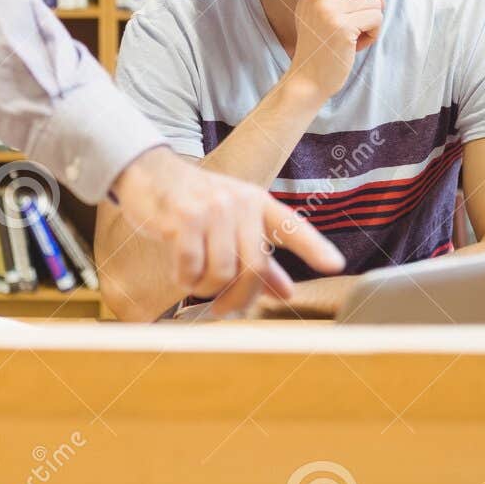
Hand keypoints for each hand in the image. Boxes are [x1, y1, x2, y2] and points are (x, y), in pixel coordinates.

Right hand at [109, 147, 343, 316]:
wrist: (149, 172)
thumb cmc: (194, 203)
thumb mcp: (230, 222)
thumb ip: (258, 256)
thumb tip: (285, 292)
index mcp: (256, 202)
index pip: (290, 226)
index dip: (314, 247)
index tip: (335, 265)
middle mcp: (239, 202)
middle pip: (253, 266)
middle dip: (239, 298)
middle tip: (224, 311)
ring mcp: (212, 208)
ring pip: (221, 272)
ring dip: (206, 289)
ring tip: (195, 282)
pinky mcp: (183, 218)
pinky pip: (191, 267)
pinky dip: (185, 279)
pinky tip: (180, 273)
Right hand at [286, 0, 383, 100]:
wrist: (308, 77)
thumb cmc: (318, 43)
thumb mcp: (311, 9)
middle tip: (368, 15)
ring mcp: (329, 10)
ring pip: (376, 2)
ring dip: (373, 21)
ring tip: (355, 35)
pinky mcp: (343, 27)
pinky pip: (376, 19)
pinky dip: (373, 34)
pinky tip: (356, 44)